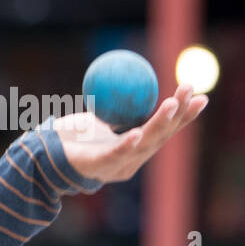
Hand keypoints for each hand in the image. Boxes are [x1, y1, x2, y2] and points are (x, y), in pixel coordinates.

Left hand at [51, 83, 207, 183]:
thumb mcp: (100, 118)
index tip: (201, 96)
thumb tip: (135, 80)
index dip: (185, 116)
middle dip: (180, 114)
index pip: (166, 131)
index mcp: (136, 149)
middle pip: (161, 136)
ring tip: (172, 104)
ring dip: (160, 123)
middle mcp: (132, 159)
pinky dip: (128, 144)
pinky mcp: (97, 165)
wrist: (43, 156)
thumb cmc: (72, 137)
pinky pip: (115, 153)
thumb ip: (118, 107)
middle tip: (190, 91)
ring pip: (145, 143)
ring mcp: (117, 165)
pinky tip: (137, 133)